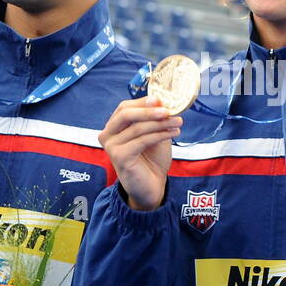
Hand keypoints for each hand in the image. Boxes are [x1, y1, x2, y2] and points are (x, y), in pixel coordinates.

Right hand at [98, 97, 179, 211]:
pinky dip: (159, 135)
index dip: (142, 102)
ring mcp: (112, 147)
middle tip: (168, 110)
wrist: (152, 187)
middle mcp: (108, 135)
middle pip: (125, 114)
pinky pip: (142, 140)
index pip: (124, 107)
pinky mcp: (119, 157)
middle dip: (148, 111)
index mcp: (113, 127)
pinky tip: (173, 133)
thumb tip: (162, 101)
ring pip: (137, 128)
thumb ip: (154, 119)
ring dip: (160, 123)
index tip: (160, 99)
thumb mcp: (154, 134)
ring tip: (178, 122)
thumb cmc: (152, 160)